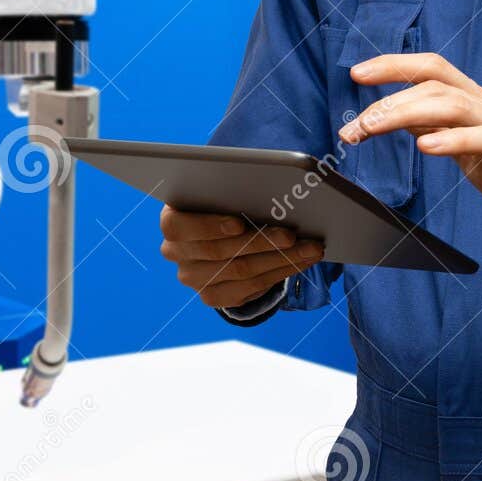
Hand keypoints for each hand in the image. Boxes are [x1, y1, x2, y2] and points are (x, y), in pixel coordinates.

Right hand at [158, 206, 324, 308]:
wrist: (216, 232)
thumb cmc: (221, 202)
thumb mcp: (219, 192)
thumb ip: (231, 190)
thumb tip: (272, 185)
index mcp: (171, 222)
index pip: (180, 226)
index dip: (209, 226)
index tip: (238, 223)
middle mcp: (175, 253)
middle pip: (220, 252)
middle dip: (261, 242)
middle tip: (292, 235)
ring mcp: (194, 278)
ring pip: (242, 272)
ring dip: (282, 259)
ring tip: (310, 248)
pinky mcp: (213, 296)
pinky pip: (252, 288)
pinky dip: (281, 272)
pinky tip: (302, 261)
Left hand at [337, 53, 481, 249]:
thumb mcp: (465, 146)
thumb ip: (436, 127)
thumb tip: (394, 116)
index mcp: (473, 101)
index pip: (430, 69)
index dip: (393, 65)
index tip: (356, 74)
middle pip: (434, 84)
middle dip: (388, 100)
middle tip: (356, 126)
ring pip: (452, 104)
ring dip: (405, 113)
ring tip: (374, 128)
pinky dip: (453, 140)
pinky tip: (426, 147)